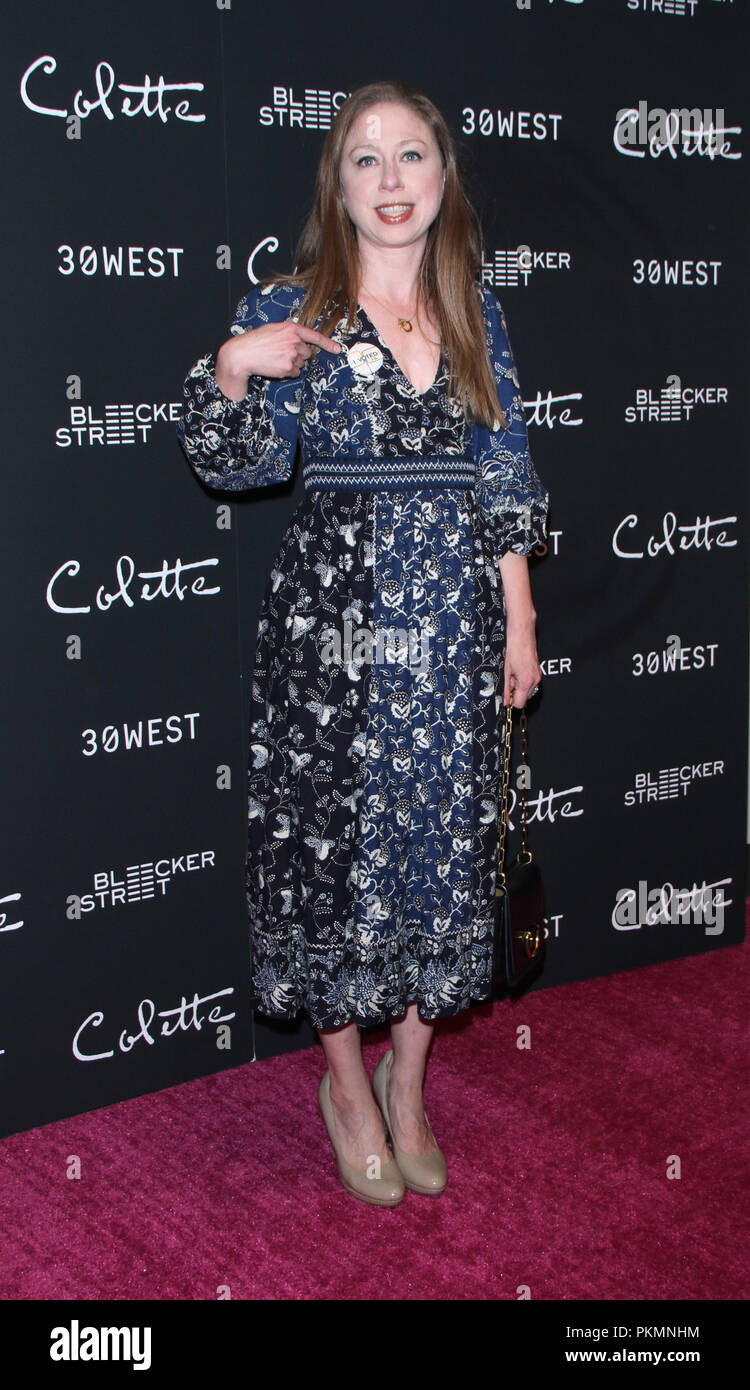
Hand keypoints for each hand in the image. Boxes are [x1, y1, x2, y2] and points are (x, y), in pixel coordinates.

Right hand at [215, 319, 342, 399]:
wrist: (242, 354)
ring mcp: (292, 355)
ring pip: (300, 364)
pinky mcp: (288, 368)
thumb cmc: (256, 341)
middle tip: (281, 354)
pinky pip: (294, 373)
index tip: (337, 349)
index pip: (314, 336)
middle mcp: (294, 341)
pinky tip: (275, 366)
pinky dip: (287, 372)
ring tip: (275, 359)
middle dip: (298, 355)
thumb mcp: (273, 329)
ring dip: (291, 364)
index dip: (328, 343)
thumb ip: (289, 333)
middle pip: (307, 353)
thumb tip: (300, 342)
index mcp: (291, 328)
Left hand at [503, 620, 541, 708]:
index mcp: (527, 681)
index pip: (519, 704)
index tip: (503, 696)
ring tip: (510, 670)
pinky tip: (514, 666)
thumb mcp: (504, 669)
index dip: (510, 701)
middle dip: (513, 691)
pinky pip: (528, 679)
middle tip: (506, 679)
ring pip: (525, 687)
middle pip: (524, 696)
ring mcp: (537, 673)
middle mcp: (535, 679)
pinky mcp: (536, 667)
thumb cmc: (512, 645)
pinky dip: (520, 676)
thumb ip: (504, 687)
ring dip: (516, 683)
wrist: (521, 629)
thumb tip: (503, 700)